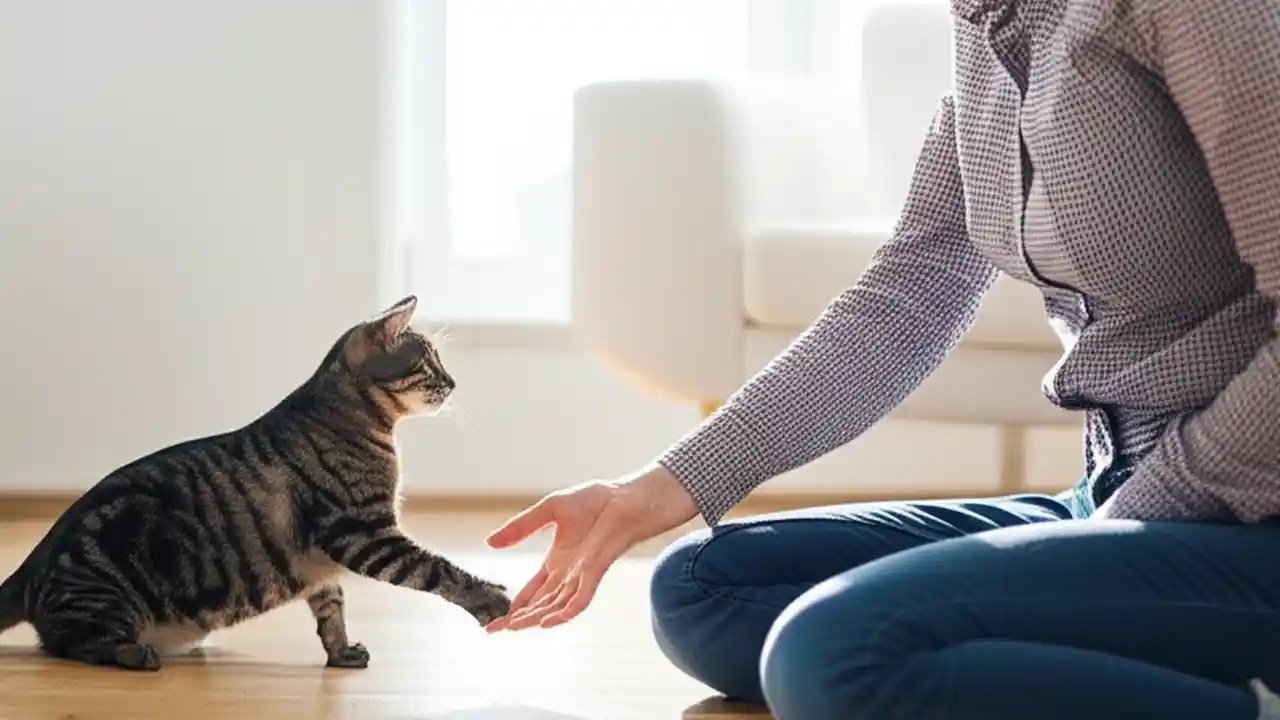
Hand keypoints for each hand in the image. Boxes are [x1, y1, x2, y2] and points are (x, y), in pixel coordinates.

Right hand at [483, 466, 697, 630]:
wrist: (626, 497)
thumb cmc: (596, 501)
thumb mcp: (549, 509)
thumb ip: (521, 527)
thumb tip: (489, 543)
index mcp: (556, 562)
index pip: (531, 592)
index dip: (514, 608)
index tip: (493, 624)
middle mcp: (568, 574)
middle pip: (540, 604)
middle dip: (518, 618)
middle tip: (494, 630)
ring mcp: (582, 575)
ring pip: (556, 605)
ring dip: (536, 617)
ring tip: (514, 628)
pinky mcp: (596, 570)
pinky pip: (580, 597)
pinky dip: (565, 611)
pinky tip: (548, 622)